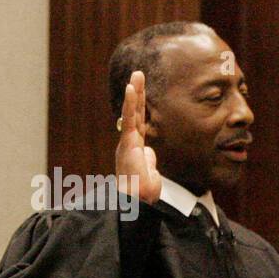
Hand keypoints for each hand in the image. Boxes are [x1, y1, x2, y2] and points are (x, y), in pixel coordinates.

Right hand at [115, 70, 161, 205]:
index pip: (139, 123)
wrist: (137, 202)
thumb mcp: (150, 172)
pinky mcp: (128, 143)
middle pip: (134, 113)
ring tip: (136, 75)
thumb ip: (148, 159)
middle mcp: (129, 142)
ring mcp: (128, 141)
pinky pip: (129, 119)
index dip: (140, 108)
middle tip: (138, 75)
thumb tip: (149, 152)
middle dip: (137, 94)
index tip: (141, 92)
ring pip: (131, 112)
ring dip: (134, 92)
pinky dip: (130, 103)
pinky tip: (131, 88)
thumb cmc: (143, 192)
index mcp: (135, 148)